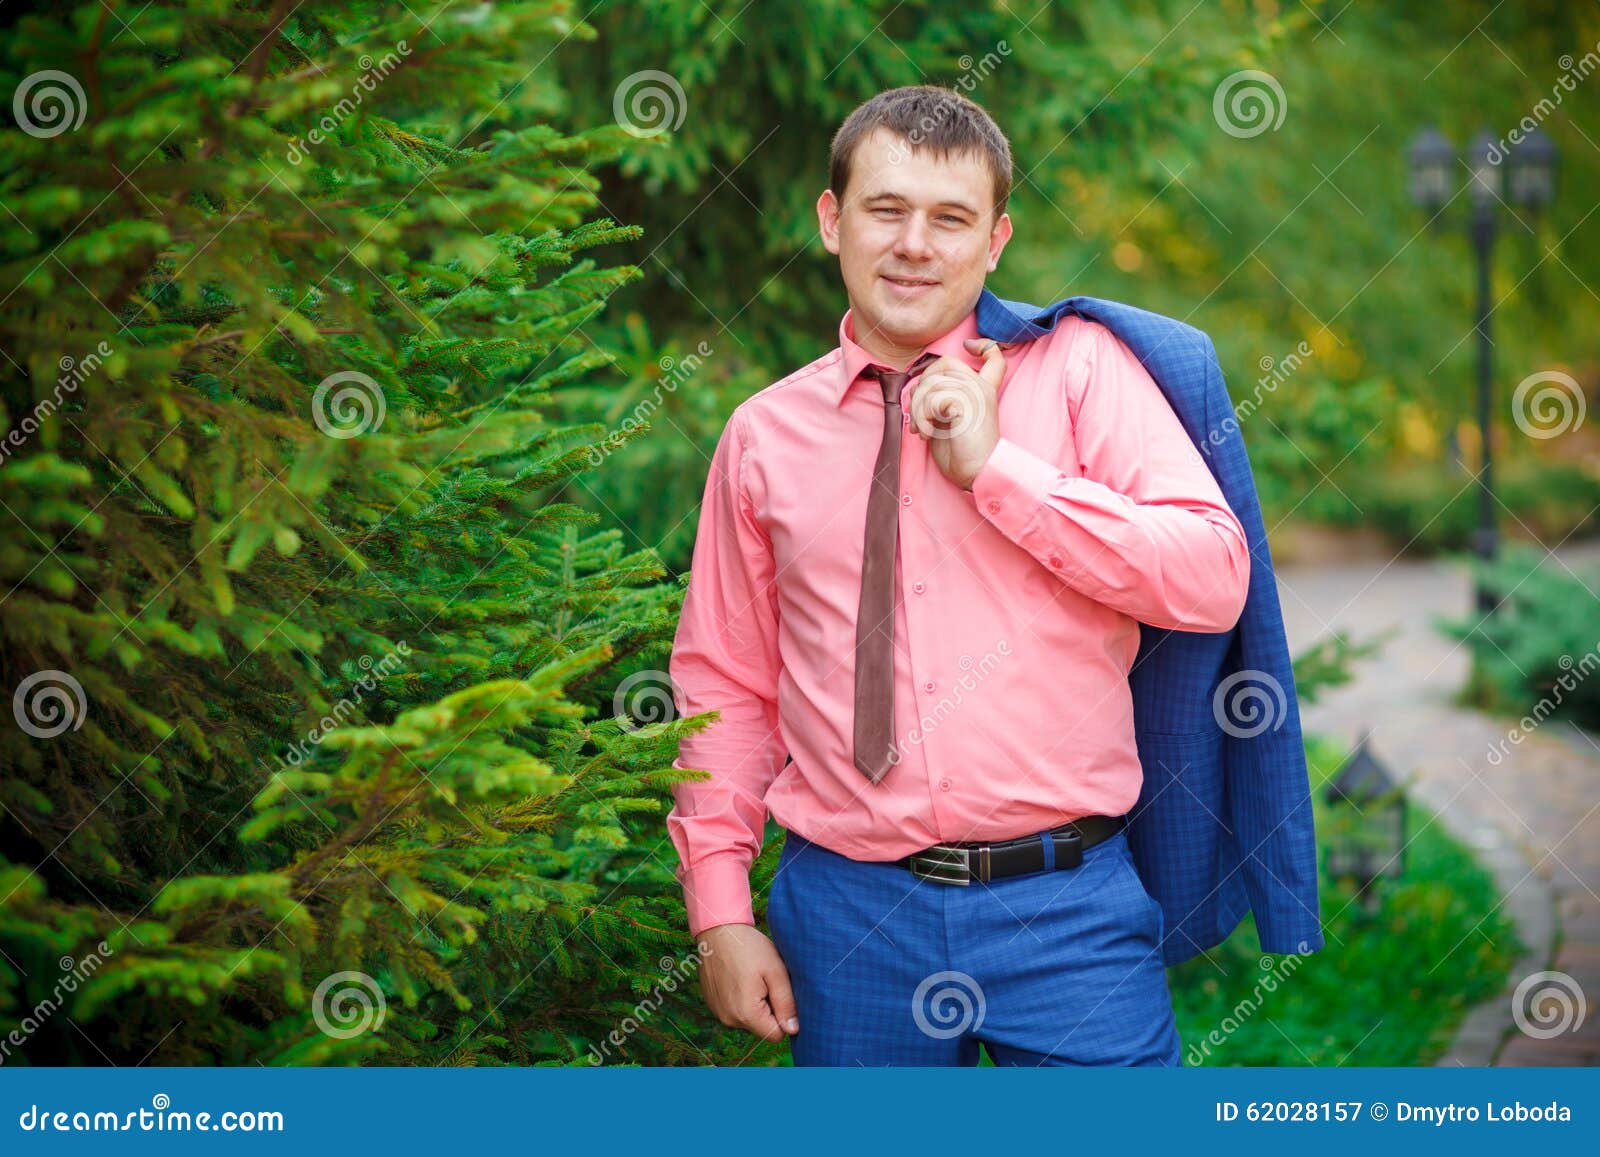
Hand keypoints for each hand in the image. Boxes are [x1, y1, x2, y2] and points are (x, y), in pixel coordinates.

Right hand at [694, 922, 799, 1041]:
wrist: (718, 930)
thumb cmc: (750, 947)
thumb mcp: (776, 971)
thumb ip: (786, 1003)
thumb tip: (794, 1030)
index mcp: (747, 1014)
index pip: (776, 1035)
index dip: (784, 1017)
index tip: (781, 993)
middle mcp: (729, 1019)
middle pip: (762, 1027)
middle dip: (770, 1009)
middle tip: (767, 981)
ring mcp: (718, 1012)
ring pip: (749, 1019)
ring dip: (756, 1004)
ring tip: (753, 978)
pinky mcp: (713, 1004)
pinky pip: (735, 1011)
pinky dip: (741, 999)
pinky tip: (741, 978)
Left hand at [908, 337, 1007, 489]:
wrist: (977, 473)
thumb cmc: (962, 454)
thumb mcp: (948, 419)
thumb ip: (940, 399)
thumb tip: (916, 386)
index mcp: (983, 390)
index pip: (994, 355)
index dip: (983, 345)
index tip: (969, 345)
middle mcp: (982, 387)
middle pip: (946, 362)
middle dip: (922, 384)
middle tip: (917, 412)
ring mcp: (976, 393)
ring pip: (932, 382)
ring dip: (917, 407)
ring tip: (920, 429)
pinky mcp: (967, 402)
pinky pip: (933, 398)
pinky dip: (922, 417)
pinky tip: (926, 434)